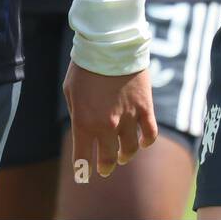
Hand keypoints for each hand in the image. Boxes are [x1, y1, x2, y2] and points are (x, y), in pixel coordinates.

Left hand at [62, 61, 156, 179]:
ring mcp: (127, 118)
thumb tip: (84, 130)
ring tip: (122, 155)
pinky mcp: (145, 108)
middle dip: (105, 167)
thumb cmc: (85, 66)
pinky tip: (142, 142)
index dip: (82, 171)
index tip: (82, 175)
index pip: (82, 159)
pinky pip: (149, 134)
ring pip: (130, 150)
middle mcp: (106, 125)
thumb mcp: (70, 92)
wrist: (109, 44)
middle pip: (108, 159)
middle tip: (105, 168)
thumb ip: (77, 114)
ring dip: (125, 156)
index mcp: (84, 122)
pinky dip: (146, 142)